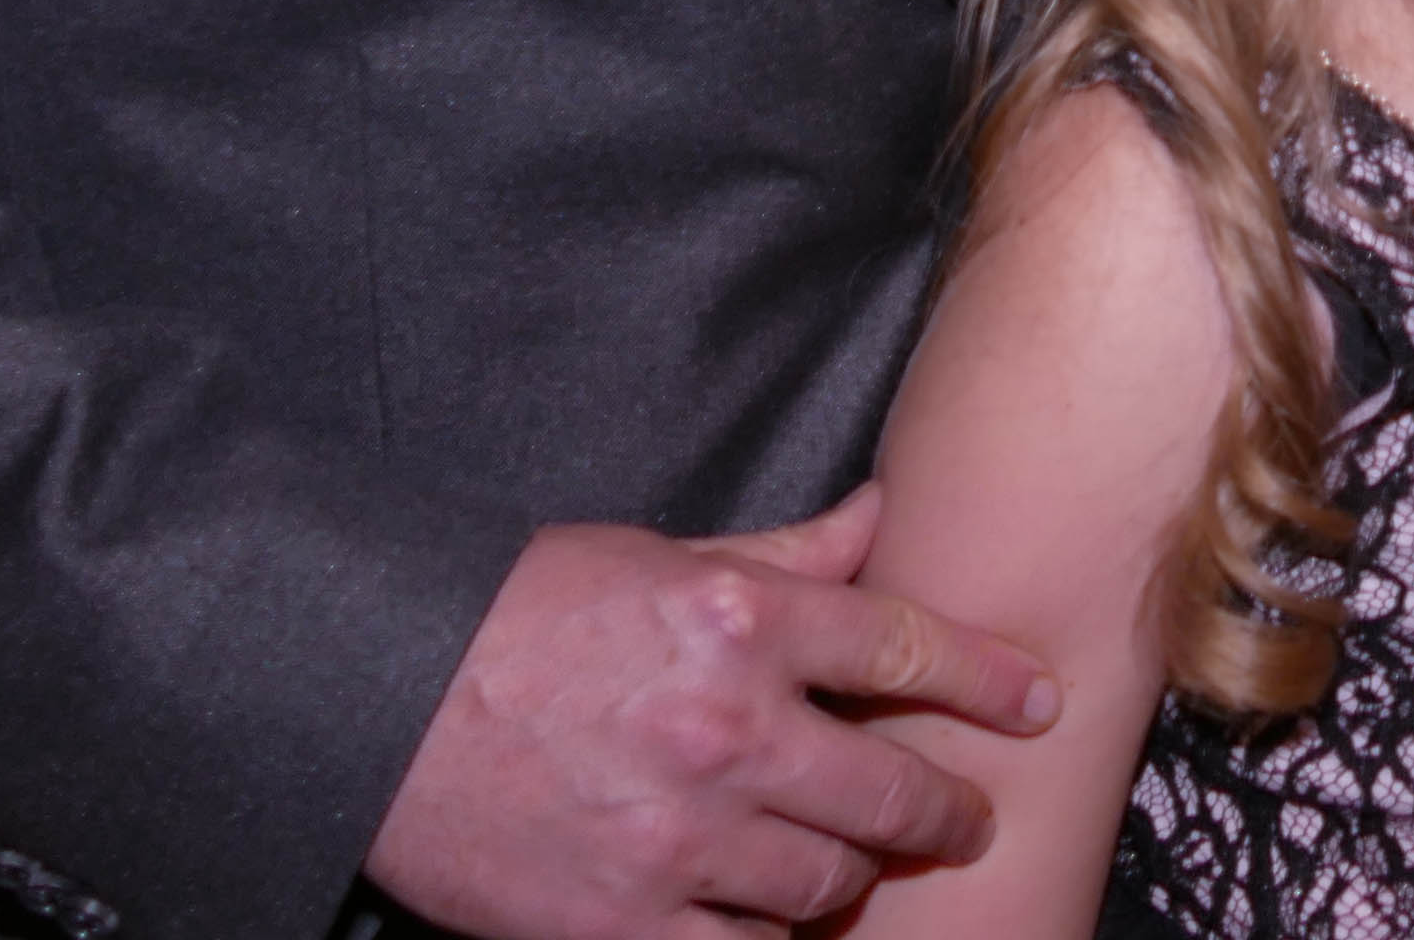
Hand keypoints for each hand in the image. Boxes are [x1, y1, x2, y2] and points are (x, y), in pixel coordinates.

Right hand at [364, 492, 1053, 938]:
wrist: (376, 696)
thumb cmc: (517, 612)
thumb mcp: (658, 555)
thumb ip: (781, 552)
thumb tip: (878, 516)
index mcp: (738, 618)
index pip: (905, 642)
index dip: (987, 675)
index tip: (1037, 702)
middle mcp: (727, 728)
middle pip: (890, 787)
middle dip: (946, 808)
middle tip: (964, 818)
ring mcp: (680, 836)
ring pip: (829, 882)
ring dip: (852, 875)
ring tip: (853, 867)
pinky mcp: (625, 924)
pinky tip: (775, 922)